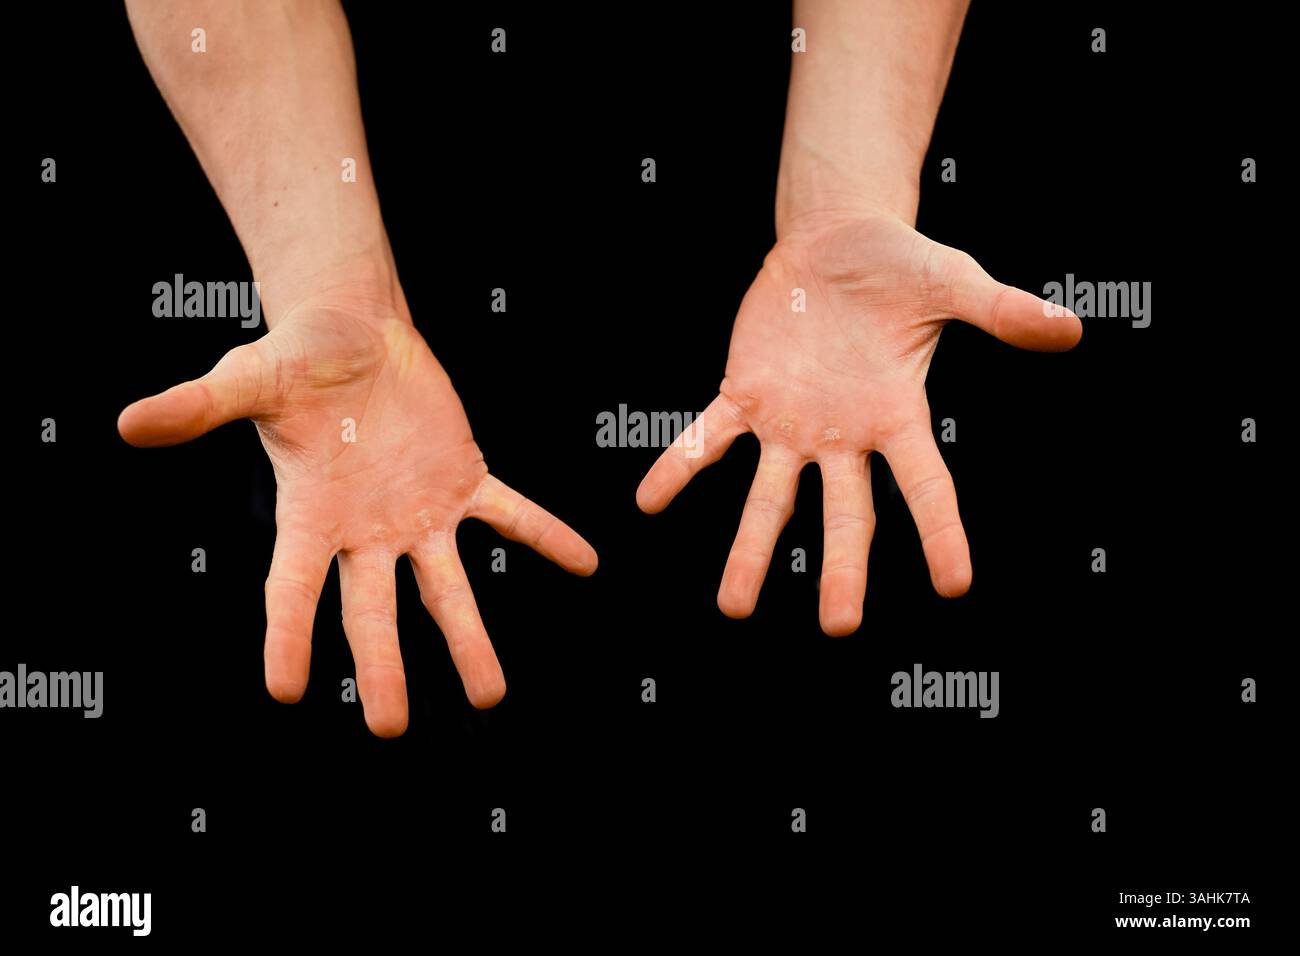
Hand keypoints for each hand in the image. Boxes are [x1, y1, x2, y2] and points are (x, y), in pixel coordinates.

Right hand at [119, 284, 597, 735]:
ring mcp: (419, 510)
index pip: (292, 586)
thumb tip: (127, 424)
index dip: (288, 635)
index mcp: (308, 514)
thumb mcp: (247, 379)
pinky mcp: (464, 479)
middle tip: (390, 730)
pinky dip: (546, 536)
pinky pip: (511, 514)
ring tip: (491, 695)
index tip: (286, 691)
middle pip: (374, 611)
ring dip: (470, 639)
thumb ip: (199, 408)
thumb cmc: (295, 361)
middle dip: (384, 669)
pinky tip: (586, 563)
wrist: (353, 333)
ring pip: (446, 586)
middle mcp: (366, 530)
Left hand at [637, 213, 1079, 635]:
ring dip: (751, 549)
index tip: (956, 586)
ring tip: (733, 606)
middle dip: (841, 569)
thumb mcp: (953, 283)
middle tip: (838, 626)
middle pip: (845, 514)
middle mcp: (844, 436)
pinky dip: (678, 467)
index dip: (941, 533)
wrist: (838, 241)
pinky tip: (648, 501)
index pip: (926, 485)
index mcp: (898, 416)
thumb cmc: (902, 267)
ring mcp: (790, 423)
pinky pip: (706, 438)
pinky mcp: (745, 394)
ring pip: (769, 498)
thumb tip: (1071, 328)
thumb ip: (1002, 312)